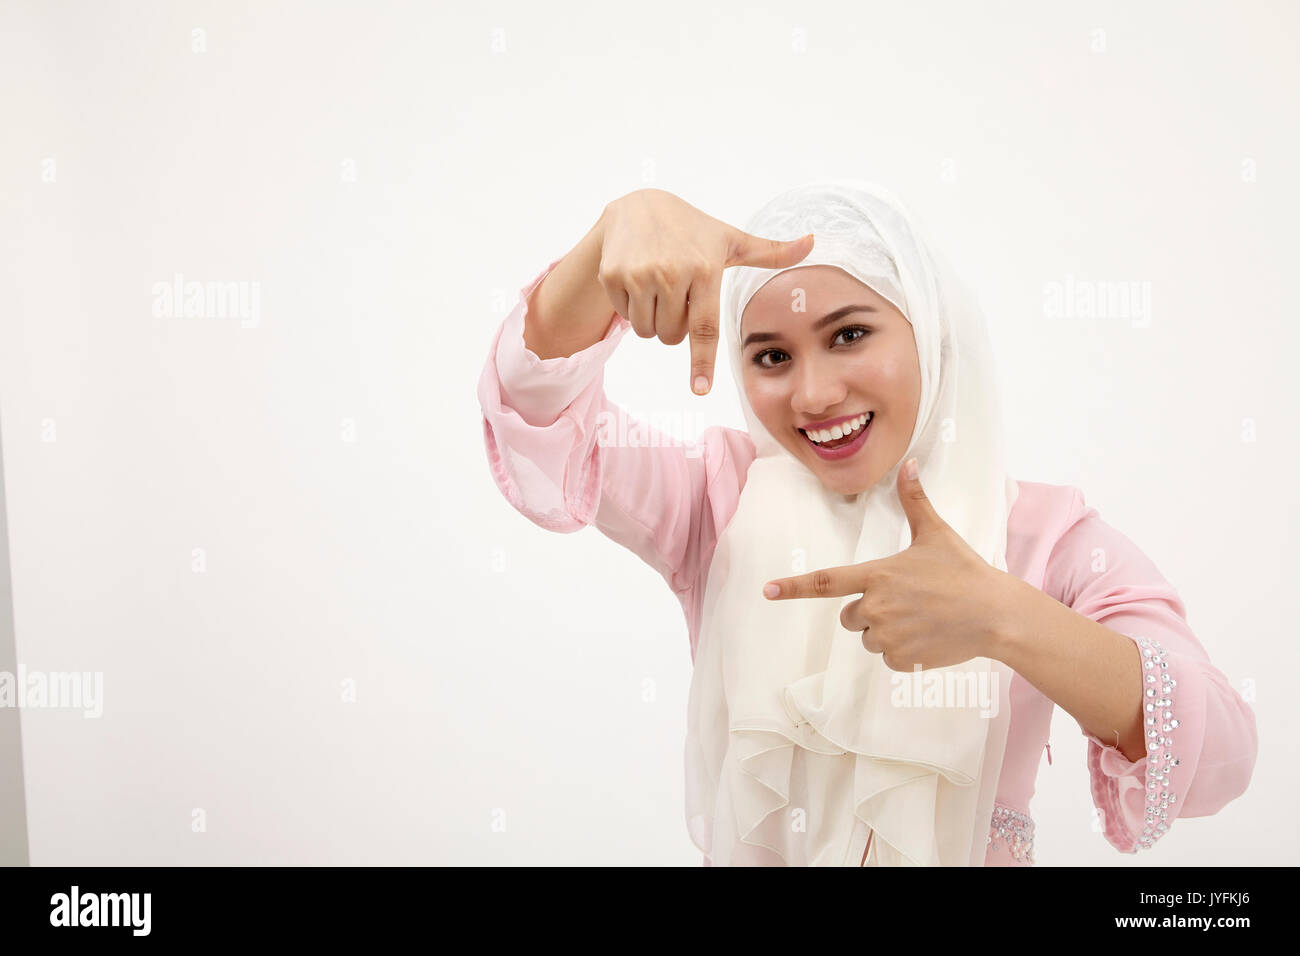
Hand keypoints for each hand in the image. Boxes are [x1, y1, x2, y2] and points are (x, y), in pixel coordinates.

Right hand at [596, 188, 814, 395]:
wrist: (638, 205)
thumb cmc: (692, 230)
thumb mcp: (729, 240)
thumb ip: (770, 251)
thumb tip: (813, 242)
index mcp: (704, 269)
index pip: (704, 327)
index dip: (702, 362)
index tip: (700, 390)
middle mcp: (671, 273)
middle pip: (672, 336)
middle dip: (674, 326)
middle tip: (676, 294)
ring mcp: (638, 274)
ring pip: (647, 331)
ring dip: (652, 320)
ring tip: (657, 286)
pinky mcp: (612, 276)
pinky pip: (624, 316)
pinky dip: (630, 306)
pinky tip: (636, 278)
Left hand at [761, 458, 1013, 669]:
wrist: (995, 615)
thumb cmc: (964, 571)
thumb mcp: (935, 534)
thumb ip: (914, 501)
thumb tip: (909, 463)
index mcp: (878, 575)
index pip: (826, 581)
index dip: (794, 587)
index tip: (767, 591)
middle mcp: (876, 607)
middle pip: (848, 616)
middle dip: (868, 611)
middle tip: (906, 603)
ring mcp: (887, 636)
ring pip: (867, 638)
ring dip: (885, 632)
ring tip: (920, 619)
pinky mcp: (901, 659)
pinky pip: (885, 658)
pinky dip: (901, 651)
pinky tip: (927, 637)